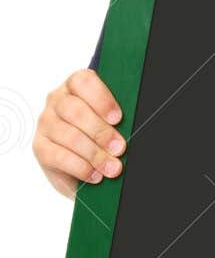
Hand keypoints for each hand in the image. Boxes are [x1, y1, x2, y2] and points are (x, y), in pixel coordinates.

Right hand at [33, 69, 126, 200]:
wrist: (81, 168)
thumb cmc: (100, 138)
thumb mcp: (111, 124)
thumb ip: (117, 119)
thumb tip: (131, 128)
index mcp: (75, 87)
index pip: (82, 81)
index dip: (101, 99)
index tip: (118, 119)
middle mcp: (57, 101)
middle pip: (75, 111)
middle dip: (101, 132)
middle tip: (119, 148)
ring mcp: (46, 123)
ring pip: (69, 136)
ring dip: (95, 154)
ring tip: (113, 167)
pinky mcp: (40, 147)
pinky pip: (59, 156)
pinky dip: (81, 168)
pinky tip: (95, 176)